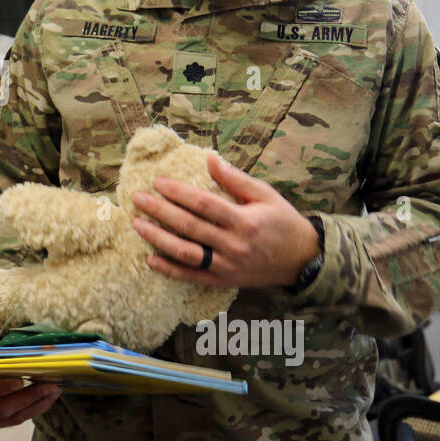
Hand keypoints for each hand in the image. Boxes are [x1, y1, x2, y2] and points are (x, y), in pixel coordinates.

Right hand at [0, 331, 61, 429]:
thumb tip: (11, 354)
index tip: (20, 381)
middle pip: (0, 408)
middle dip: (27, 396)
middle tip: (49, 385)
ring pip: (12, 417)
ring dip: (36, 404)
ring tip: (54, 390)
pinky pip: (17, 420)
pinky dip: (34, 409)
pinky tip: (47, 398)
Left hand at [130, 152, 319, 288]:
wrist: (302, 260)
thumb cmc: (283, 221)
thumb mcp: (265, 194)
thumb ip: (236, 179)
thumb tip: (209, 159)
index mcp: (245, 220)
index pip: (204, 204)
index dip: (179, 193)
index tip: (158, 182)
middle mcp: (234, 245)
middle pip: (190, 227)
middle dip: (160, 212)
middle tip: (138, 200)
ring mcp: (228, 266)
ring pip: (186, 253)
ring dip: (158, 240)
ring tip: (137, 226)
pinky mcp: (224, 281)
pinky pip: (192, 277)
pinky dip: (170, 270)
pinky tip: (150, 259)